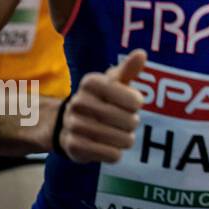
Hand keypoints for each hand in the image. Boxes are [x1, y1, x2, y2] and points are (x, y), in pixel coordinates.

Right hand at [58, 49, 145, 163]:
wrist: (67, 124)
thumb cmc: (101, 99)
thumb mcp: (113, 82)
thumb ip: (129, 69)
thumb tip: (141, 53)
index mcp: (91, 82)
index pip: (134, 101)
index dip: (135, 104)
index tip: (128, 102)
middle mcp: (79, 102)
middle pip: (130, 122)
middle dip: (132, 123)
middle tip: (122, 121)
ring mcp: (75, 125)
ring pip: (123, 140)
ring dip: (125, 139)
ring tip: (116, 133)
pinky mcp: (74, 147)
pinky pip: (112, 155)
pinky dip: (115, 153)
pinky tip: (107, 145)